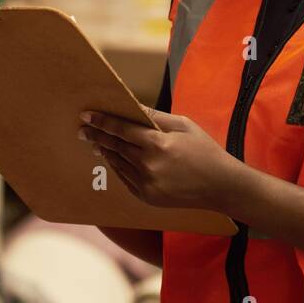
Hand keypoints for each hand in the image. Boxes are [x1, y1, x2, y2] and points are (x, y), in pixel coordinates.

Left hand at [78, 106, 237, 210]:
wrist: (221, 186)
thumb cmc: (205, 151)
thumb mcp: (184, 125)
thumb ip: (156, 117)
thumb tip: (134, 105)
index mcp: (158, 144)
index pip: (122, 130)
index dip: (102, 122)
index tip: (87, 116)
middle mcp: (149, 165)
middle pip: (115, 147)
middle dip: (97, 136)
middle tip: (82, 130)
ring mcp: (147, 184)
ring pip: (118, 163)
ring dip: (105, 151)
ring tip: (95, 142)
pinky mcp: (147, 197)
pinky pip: (125, 179)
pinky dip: (117, 167)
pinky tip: (113, 158)